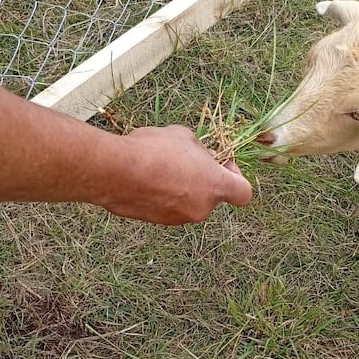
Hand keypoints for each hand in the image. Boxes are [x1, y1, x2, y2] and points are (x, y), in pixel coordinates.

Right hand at [99, 125, 252, 224]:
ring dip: (180, 186)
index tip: (221, 163)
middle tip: (183, 159)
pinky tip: (144, 176)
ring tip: (158, 165)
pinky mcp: (155, 222)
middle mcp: (201, 209)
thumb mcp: (184, 137)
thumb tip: (198, 156)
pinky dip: (161, 194)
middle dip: (202, 178)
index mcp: (215, 187)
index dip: (236, 176)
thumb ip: (199, 150)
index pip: (244, 193)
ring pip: (187, 201)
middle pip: (211, 195)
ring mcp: (177, 219)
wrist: (115, 171)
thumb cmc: (154, 149)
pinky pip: (166, 206)